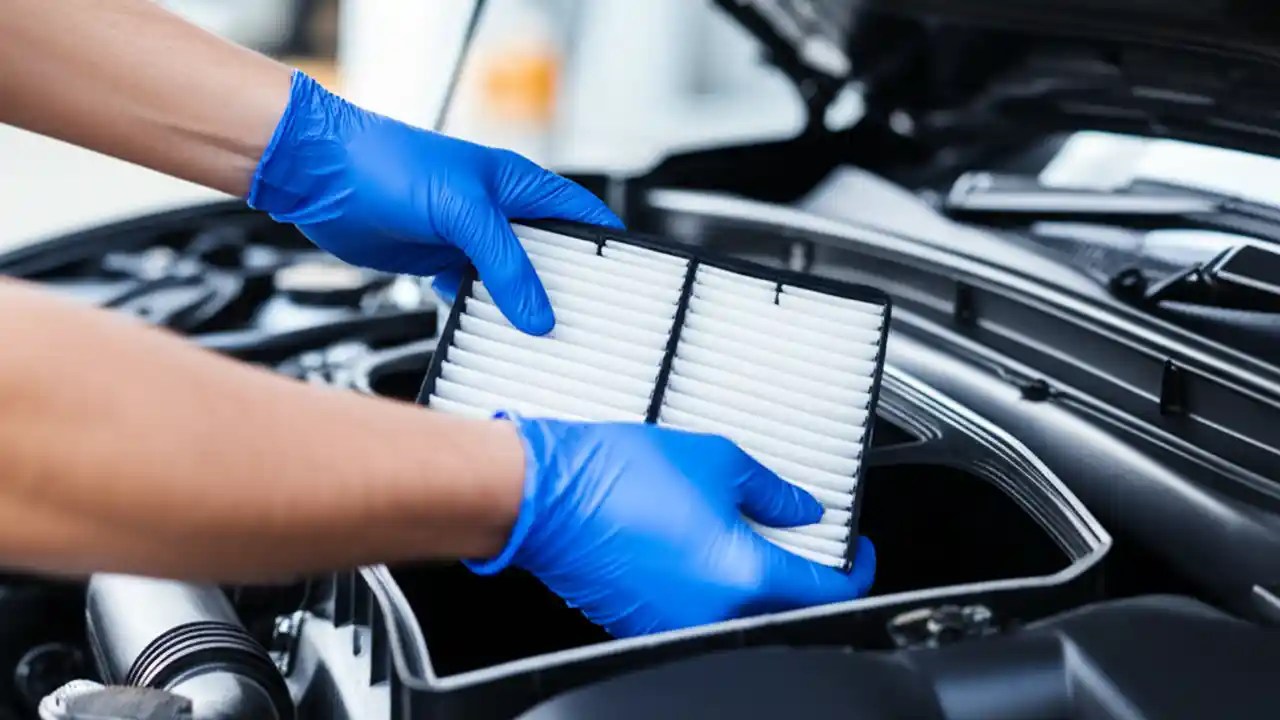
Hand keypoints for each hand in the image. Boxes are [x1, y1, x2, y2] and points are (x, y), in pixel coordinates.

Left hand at [246, 71, 621, 334]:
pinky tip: (489, 337)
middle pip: (551, 259)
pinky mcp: (437, 261)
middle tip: (585, 330)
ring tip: (542, 345)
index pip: (584, 218)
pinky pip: (472, 296)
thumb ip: (505, 263)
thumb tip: (539, 314)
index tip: (628, 289)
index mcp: (520, 187)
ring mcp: (469, 239)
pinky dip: (481, 316)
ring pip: (512, 283)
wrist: (320, 172)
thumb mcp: (463, 212)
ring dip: (522, 310)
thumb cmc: (389, 163)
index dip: (610, 249)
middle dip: (568, 292)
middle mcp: (500, 212)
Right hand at [471, 415, 876, 637]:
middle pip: (787, 607)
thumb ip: (773, 491)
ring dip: (756, 580)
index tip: (859, 551)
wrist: (546, 496)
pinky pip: (700, 612)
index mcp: (742, 576)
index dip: (856, 570)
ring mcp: (677, 625)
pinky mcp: (644, 623)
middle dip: (804, 573)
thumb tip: (802, 507)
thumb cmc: (615, 476)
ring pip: (742, 612)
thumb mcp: (716, 460)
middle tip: (805, 535)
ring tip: (744, 532)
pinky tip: (700, 547)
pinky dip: (714, 586)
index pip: (828, 590)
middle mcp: (713, 614)